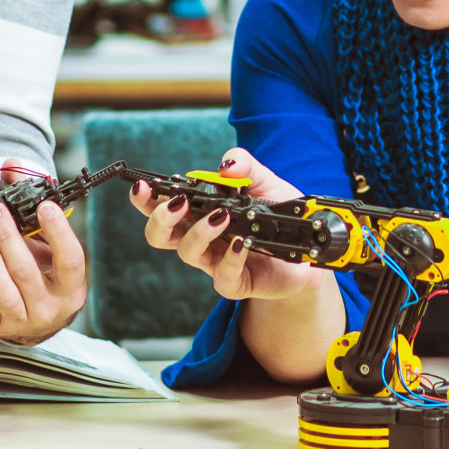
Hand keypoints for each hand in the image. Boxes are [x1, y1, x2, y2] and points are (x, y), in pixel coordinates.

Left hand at [0, 162, 88, 344]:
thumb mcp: (48, 245)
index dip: (58, 231)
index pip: (69, 258)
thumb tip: (12, 168)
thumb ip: (31, 208)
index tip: (44, 206)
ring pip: (5, 292)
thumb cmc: (47, 276)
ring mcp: (24, 321)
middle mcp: (51, 306)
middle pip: (28, 271)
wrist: (40, 320)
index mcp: (71, 285)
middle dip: (8, 238)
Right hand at [133, 147, 325, 302]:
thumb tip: (225, 165)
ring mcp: (215, 261)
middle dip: (160, 218)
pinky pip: (223, 275)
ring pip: (187, 253)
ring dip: (199, 232)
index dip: (146, 198)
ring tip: (220, 216)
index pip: (161, 204)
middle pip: (160, 235)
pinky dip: (229, 258)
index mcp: (199, 211)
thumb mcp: (266, 182)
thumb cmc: (278, 214)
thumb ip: (245, 167)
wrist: (307, 247)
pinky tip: (240, 243)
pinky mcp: (236, 282)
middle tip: (178, 203)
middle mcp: (201, 237)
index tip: (142, 186)